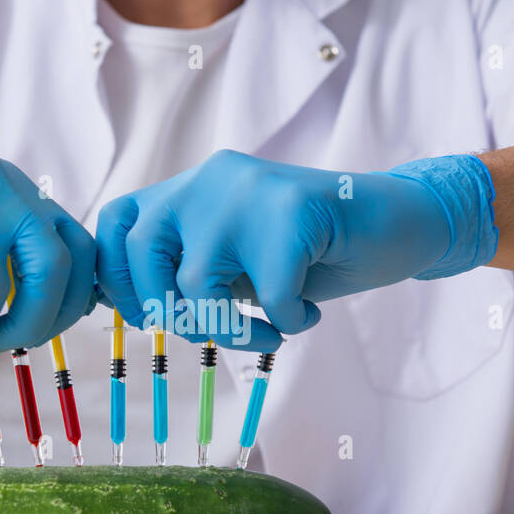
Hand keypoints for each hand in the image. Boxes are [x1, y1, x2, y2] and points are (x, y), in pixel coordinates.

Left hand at [94, 150, 497, 350]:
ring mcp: (252, 193)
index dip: (115, 277)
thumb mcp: (236, 259)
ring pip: (196, 282)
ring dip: (232, 331)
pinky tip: (309, 313)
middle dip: (168, 311)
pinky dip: (290, 323)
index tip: (148, 316)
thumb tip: (127, 307)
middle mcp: (213, 180)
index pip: (116, 221)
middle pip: (141, 253)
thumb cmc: (312, 253)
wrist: (398, 222)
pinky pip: (268, 298)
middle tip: (211, 330)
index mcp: (193, 187)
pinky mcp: (294, 214)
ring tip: (267, 333)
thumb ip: (187, 268)